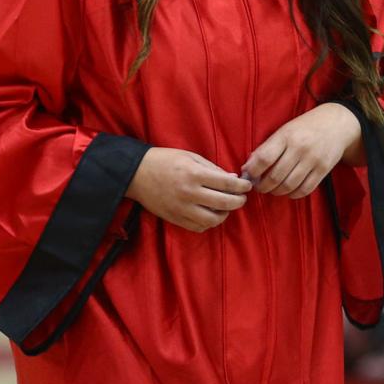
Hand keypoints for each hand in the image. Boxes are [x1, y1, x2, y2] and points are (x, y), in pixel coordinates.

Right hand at [125, 148, 250, 232]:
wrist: (136, 174)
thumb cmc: (163, 160)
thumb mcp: (189, 156)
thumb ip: (211, 167)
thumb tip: (232, 178)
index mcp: (194, 174)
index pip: (227, 183)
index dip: (241, 186)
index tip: (246, 185)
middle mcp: (189, 193)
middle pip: (224, 203)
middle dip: (238, 201)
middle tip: (242, 198)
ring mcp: (182, 209)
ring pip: (213, 220)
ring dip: (224, 215)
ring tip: (226, 207)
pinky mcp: (175, 219)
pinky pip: (198, 227)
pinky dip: (208, 223)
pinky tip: (210, 214)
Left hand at [242, 104, 362, 198]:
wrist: (335, 124)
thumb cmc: (303, 128)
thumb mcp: (283, 131)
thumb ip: (266, 148)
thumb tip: (247, 168)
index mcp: (285, 136)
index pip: (264, 158)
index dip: (253, 171)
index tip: (248, 176)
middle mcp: (299, 148)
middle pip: (275, 176)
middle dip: (263, 186)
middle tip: (258, 187)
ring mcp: (313, 160)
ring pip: (289, 185)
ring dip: (276, 192)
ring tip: (271, 190)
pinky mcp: (323, 170)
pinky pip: (305, 189)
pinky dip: (293, 194)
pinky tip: (288, 191)